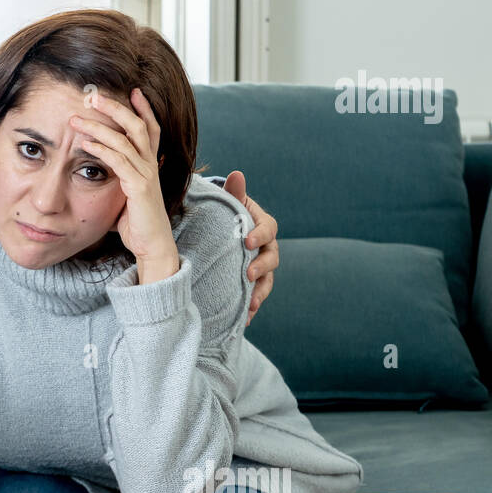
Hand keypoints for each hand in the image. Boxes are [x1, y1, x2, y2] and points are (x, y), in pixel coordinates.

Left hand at [69, 87, 179, 283]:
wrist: (152, 246)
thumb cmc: (136, 222)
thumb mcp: (125, 194)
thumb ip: (118, 178)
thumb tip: (100, 172)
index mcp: (149, 164)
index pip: (151, 128)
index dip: (143, 108)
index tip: (132, 90)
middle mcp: (150, 165)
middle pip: (138, 126)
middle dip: (116, 107)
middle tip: (92, 95)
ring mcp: (146, 175)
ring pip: (125, 140)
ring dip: (98, 127)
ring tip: (76, 119)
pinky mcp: (138, 188)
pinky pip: (119, 162)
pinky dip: (101, 150)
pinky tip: (86, 145)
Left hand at [222, 170, 277, 325]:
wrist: (219, 231)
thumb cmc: (225, 213)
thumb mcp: (229, 202)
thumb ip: (234, 192)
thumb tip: (236, 174)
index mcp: (262, 225)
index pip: (269, 229)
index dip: (260, 235)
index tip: (247, 241)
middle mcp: (266, 246)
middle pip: (272, 257)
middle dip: (262, 267)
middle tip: (250, 274)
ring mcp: (260, 266)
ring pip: (267, 280)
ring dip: (260, 292)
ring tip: (250, 304)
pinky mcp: (252, 282)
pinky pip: (255, 295)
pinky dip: (251, 306)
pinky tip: (245, 318)